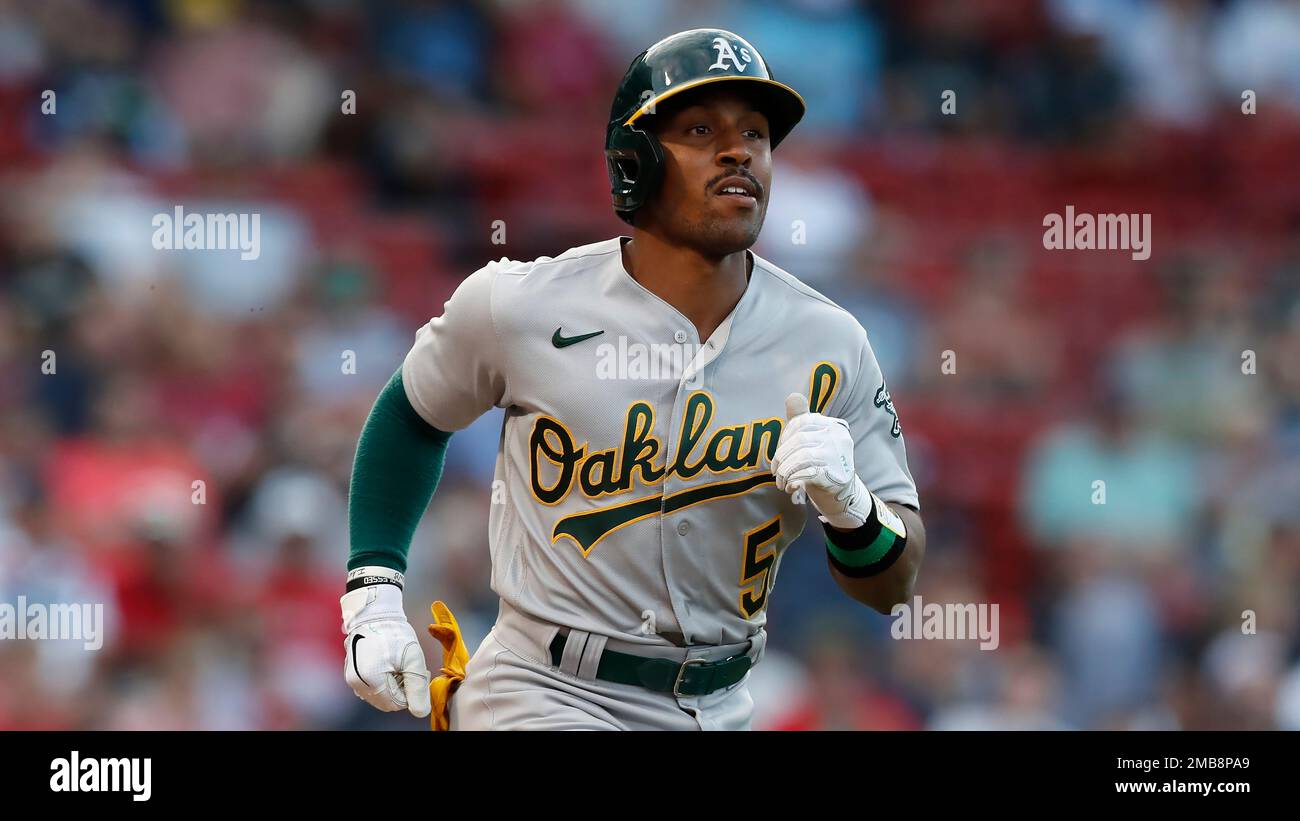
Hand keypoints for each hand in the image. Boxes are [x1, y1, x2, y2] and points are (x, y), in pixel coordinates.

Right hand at [341, 580, 431, 717]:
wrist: (374, 614)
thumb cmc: (395, 633)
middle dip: (402, 689)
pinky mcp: (351, 674)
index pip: (398, 703)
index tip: (417, 672)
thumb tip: (420, 713)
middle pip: (388, 701)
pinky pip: (371, 687)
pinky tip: (388, 664)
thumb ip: (418, 688)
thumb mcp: (413, 660)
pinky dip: (383, 680)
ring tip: (398, 664)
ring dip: (393, 685)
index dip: (411, 691)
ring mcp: (352, 680)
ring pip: (380, 695)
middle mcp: (357, 684)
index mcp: (371, 681)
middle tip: (409, 668)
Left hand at [772, 393, 870, 529]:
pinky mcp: (836, 475)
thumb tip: (793, 396)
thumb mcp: (812, 440)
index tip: (780, 453)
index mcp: (833, 425)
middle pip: (799, 441)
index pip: (801, 422)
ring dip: (786, 472)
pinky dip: (793, 481)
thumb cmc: (822, 464)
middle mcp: (838, 437)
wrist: (842, 495)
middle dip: (782, 457)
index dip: (785, 437)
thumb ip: (801, 419)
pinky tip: (791, 486)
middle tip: (776, 471)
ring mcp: (839, 456)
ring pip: (801, 458)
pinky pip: (806, 474)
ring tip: (782, 481)